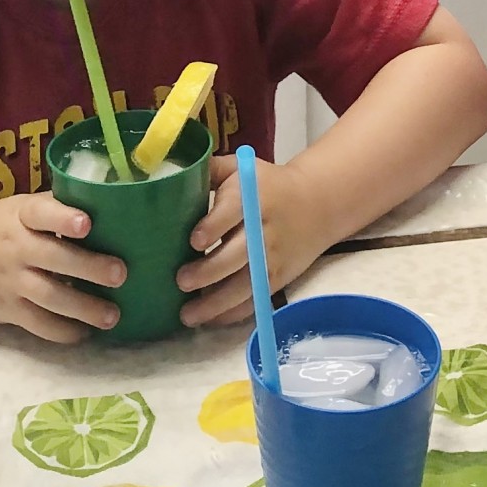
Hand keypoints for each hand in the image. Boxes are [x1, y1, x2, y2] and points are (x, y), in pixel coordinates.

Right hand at [0, 193, 125, 344]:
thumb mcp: (17, 209)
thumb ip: (54, 209)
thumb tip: (108, 204)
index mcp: (21, 216)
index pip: (42, 213)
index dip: (64, 218)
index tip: (87, 224)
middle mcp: (16, 248)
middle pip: (54, 258)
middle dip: (89, 267)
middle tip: (120, 274)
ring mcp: (10, 281)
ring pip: (49, 297)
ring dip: (83, 308)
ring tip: (112, 315)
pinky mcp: (6, 310)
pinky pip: (36, 324)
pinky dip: (61, 331)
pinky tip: (84, 333)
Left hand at [178, 156, 335, 327]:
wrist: (318, 203)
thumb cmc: (269, 184)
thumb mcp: (243, 167)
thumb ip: (209, 170)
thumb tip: (168, 176)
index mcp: (254, 195)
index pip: (234, 211)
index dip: (214, 226)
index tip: (194, 241)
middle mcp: (266, 228)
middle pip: (239, 254)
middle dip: (209, 271)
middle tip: (181, 281)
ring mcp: (274, 257)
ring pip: (246, 285)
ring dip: (216, 303)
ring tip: (187, 315)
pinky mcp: (279, 278)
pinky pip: (256, 300)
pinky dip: (233, 314)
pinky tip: (210, 319)